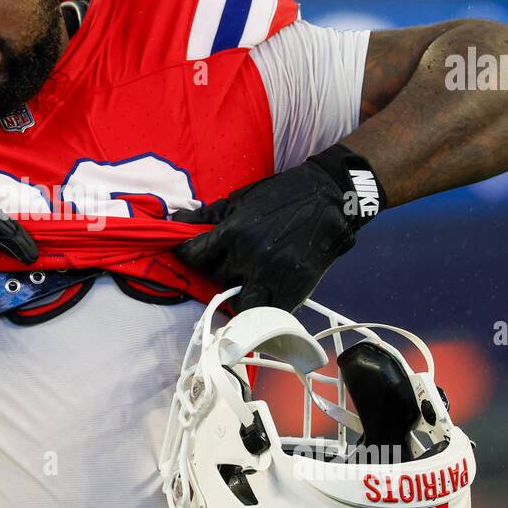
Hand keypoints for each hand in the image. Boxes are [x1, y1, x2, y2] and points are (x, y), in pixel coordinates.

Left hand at [173, 145, 382, 311]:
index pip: (194, 256)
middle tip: (223, 270)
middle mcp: (249, 257)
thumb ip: (208, 216)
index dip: (189, 258)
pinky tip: (262, 301)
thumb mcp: (241, 198)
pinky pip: (270, 312)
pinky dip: (263, 312)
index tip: (192, 258)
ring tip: (241, 292)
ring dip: (237, 302)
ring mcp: (273, 275)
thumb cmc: (283, 195)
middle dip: (216, 276)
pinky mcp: (295, 288)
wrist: (330, 198)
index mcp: (233, 232)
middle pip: (216, 281)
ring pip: (241, 306)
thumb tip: (177, 223)